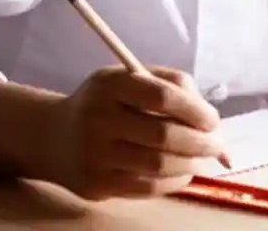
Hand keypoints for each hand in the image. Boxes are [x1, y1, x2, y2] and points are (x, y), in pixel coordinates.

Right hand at [46, 65, 226, 199]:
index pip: (163, 96)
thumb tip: (216, 124)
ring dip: (190, 164)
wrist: (51, 135)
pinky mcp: (96, 184)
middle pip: (163, 135)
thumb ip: (175, 88)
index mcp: (110, 84)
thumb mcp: (129, 79)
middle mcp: (99, 118)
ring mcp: (95, 154)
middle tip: (216, 145)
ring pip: (158, 165)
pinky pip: (146, 188)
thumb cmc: (105, 103)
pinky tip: (181, 173)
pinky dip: (173, 182)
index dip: (196, 110)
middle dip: (200, 142)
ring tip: (200, 159)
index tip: (212, 120)